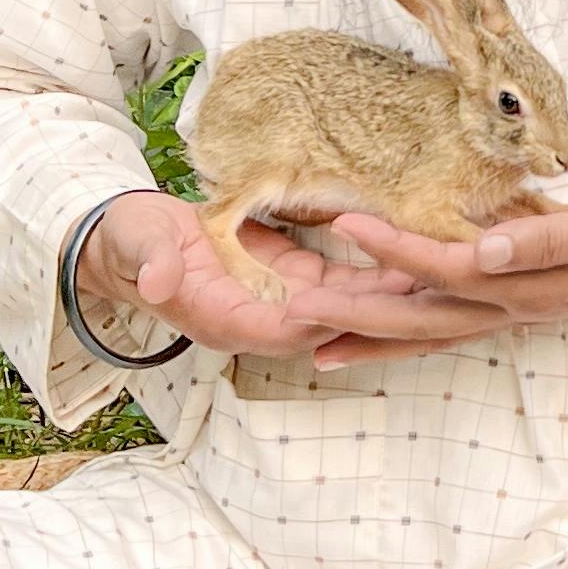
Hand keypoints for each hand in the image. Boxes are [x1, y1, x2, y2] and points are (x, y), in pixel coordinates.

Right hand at [76, 190, 445, 361]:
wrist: (130, 240)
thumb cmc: (127, 241)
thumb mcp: (133, 245)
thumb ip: (147, 264)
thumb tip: (154, 281)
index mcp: (224, 319)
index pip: (286, 328)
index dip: (327, 317)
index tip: (367, 304)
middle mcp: (261, 319)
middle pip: (331, 322)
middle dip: (379, 310)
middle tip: (428, 290)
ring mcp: (280, 301)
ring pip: (345, 306)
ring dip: (388, 293)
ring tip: (440, 270)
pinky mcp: (291, 277)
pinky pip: (341, 283)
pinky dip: (375, 271)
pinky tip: (413, 251)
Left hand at [312, 171, 567, 367]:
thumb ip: (549, 239)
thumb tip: (487, 251)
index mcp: (533, 285)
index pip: (450, 270)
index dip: (397, 248)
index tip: (346, 222)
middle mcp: (513, 307)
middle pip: (420, 318)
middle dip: (355, 312)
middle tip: (291, 304)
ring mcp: (511, 310)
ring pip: (424, 330)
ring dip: (367, 332)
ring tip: (308, 338)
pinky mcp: (511, 301)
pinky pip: (441, 325)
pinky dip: (397, 335)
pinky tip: (360, 335)